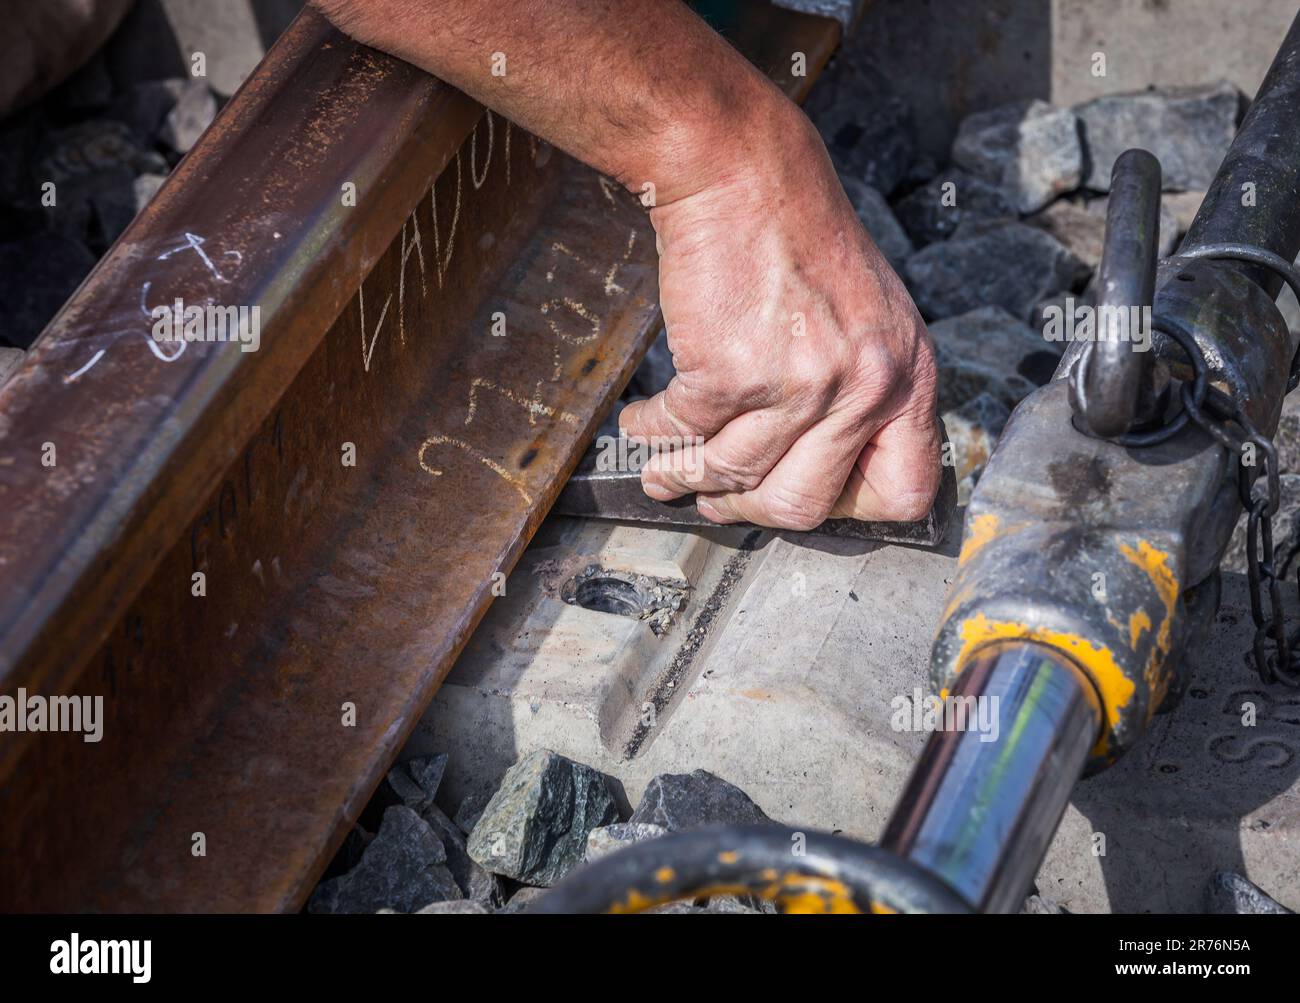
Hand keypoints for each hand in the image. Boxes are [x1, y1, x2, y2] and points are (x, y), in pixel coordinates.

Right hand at [621, 106, 940, 530]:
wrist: (743, 173)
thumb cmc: (797, 234)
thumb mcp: (868, 317)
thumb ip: (860, 392)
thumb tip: (816, 464)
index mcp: (907, 375)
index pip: (904, 492)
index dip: (850, 510)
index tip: (804, 497)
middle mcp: (866, 387)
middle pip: (805, 505)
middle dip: (749, 512)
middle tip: (718, 504)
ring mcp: (802, 385)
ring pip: (735, 478)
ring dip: (686, 478)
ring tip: (663, 472)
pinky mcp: (735, 373)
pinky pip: (684, 433)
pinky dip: (653, 434)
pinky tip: (642, 424)